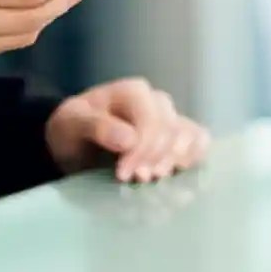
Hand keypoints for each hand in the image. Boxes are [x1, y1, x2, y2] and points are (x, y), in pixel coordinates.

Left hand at [44, 77, 209, 182]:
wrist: (73, 140)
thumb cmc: (72, 129)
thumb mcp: (72, 124)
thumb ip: (97, 127)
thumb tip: (129, 139)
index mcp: (132, 91)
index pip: (150, 122)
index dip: (141, 151)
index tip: (122, 174)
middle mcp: (155, 101)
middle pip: (171, 132)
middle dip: (155, 160)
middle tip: (136, 180)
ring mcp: (168, 117)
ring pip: (189, 135)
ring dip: (175, 161)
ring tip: (153, 178)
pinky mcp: (176, 135)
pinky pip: (199, 140)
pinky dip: (194, 156)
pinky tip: (178, 172)